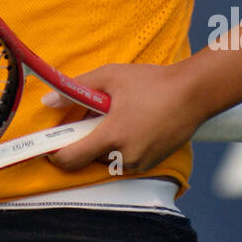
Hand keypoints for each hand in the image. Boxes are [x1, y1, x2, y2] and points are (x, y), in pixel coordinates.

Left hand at [44, 60, 202, 176]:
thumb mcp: (110, 76)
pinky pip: (123, 159)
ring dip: (103, 142)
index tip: (48, 145)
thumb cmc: (152, 82)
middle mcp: (124, 156)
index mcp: (112, 136)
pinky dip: (119, 146)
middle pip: (87, 157)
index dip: (54, 154)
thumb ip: (76, 89)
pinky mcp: (150, 164)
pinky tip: (131, 124)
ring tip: (117, 116)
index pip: (71, 159)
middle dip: (84, 139)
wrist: (193, 93)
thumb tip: (48, 102)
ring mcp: (139, 163)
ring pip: (105, 158)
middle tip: (92, 115)